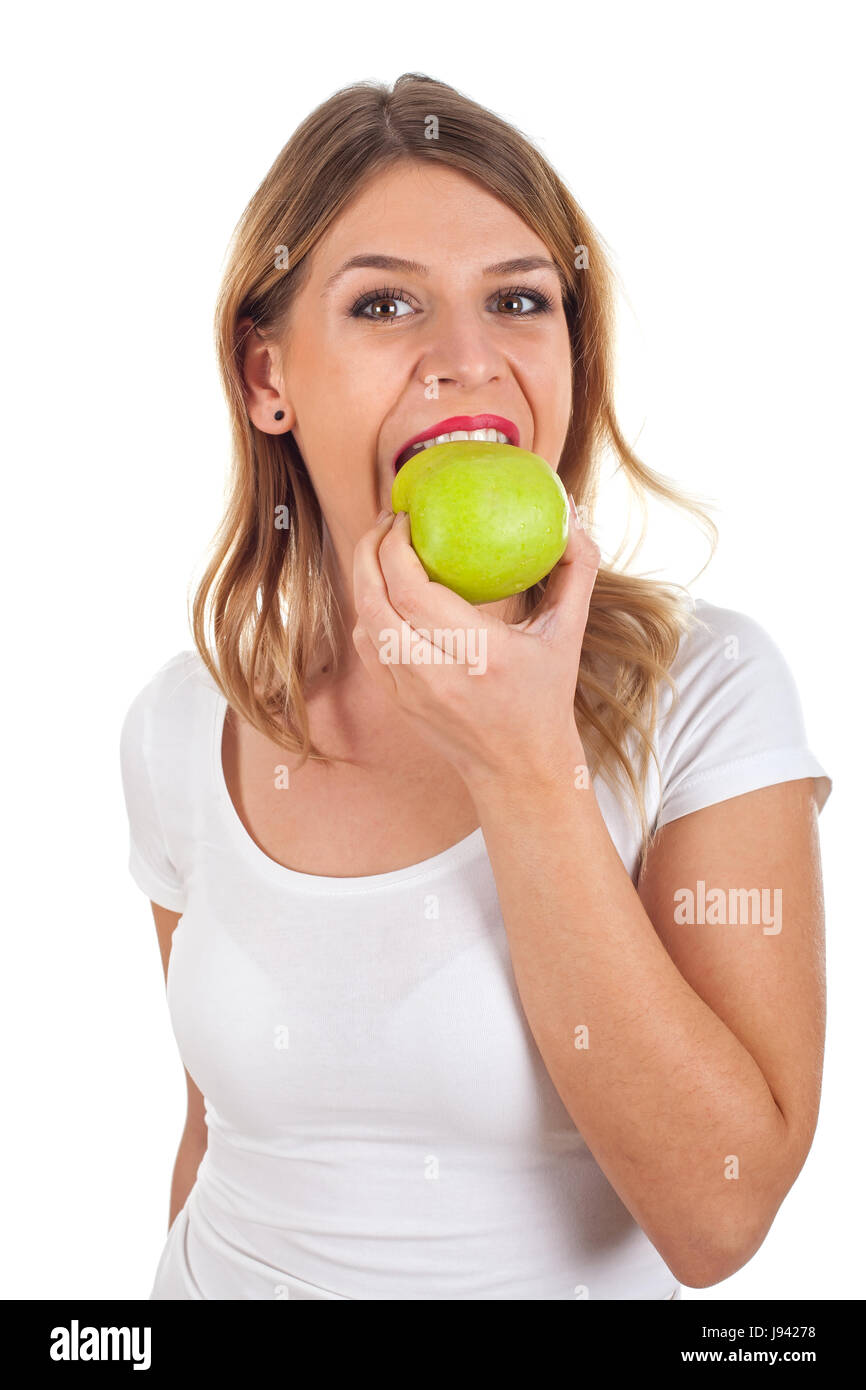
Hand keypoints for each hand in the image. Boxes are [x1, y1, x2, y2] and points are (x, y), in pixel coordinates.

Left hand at [351, 503, 600, 791]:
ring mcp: (409, 692)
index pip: (413, 592)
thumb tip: (569, 515)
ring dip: (364, 578)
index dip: (395, 548)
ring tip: (380, 547)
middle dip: (370, 550)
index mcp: (481, 654)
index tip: (406, 517)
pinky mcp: (395, 701)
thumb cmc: (546, 695)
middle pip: (376, 601)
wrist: (519, 768)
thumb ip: (576, 570)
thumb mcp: (569, 633)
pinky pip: (367, 645)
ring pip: (364, 623)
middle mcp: (437, 676)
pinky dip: (368, 610)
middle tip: (386, 520)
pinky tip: (383, 589)